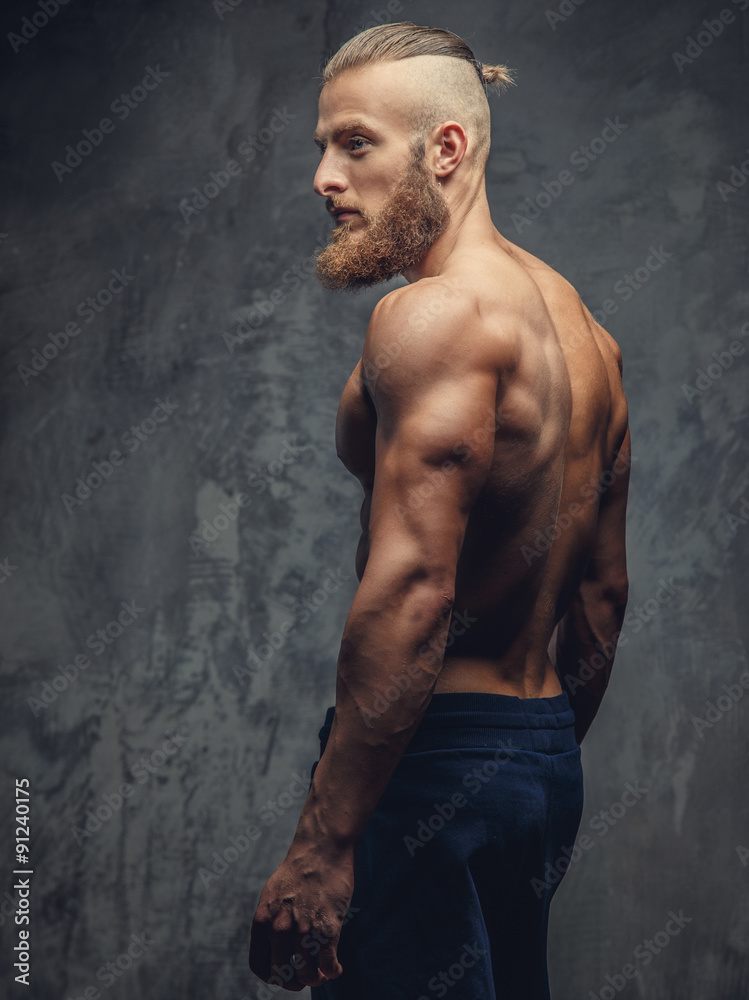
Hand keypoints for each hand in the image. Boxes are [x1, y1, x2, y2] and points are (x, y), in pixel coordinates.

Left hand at [249, 838, 354, 989]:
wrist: (321, 849)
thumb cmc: (298, 871)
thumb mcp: (272, 894)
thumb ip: (269, 921)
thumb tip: (271, 945)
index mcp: (262, 921)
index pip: (259, 966)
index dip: (272, 976)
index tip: (283, 974)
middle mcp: (279, 929)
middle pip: (282, 976)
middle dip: (293, 983)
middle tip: (303, 978)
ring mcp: (303, 931)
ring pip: (306, 975)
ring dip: (315, 979)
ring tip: (321, 974)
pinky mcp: (328, 929)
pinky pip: (329, 966)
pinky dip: (333, 972)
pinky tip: (336, 968)